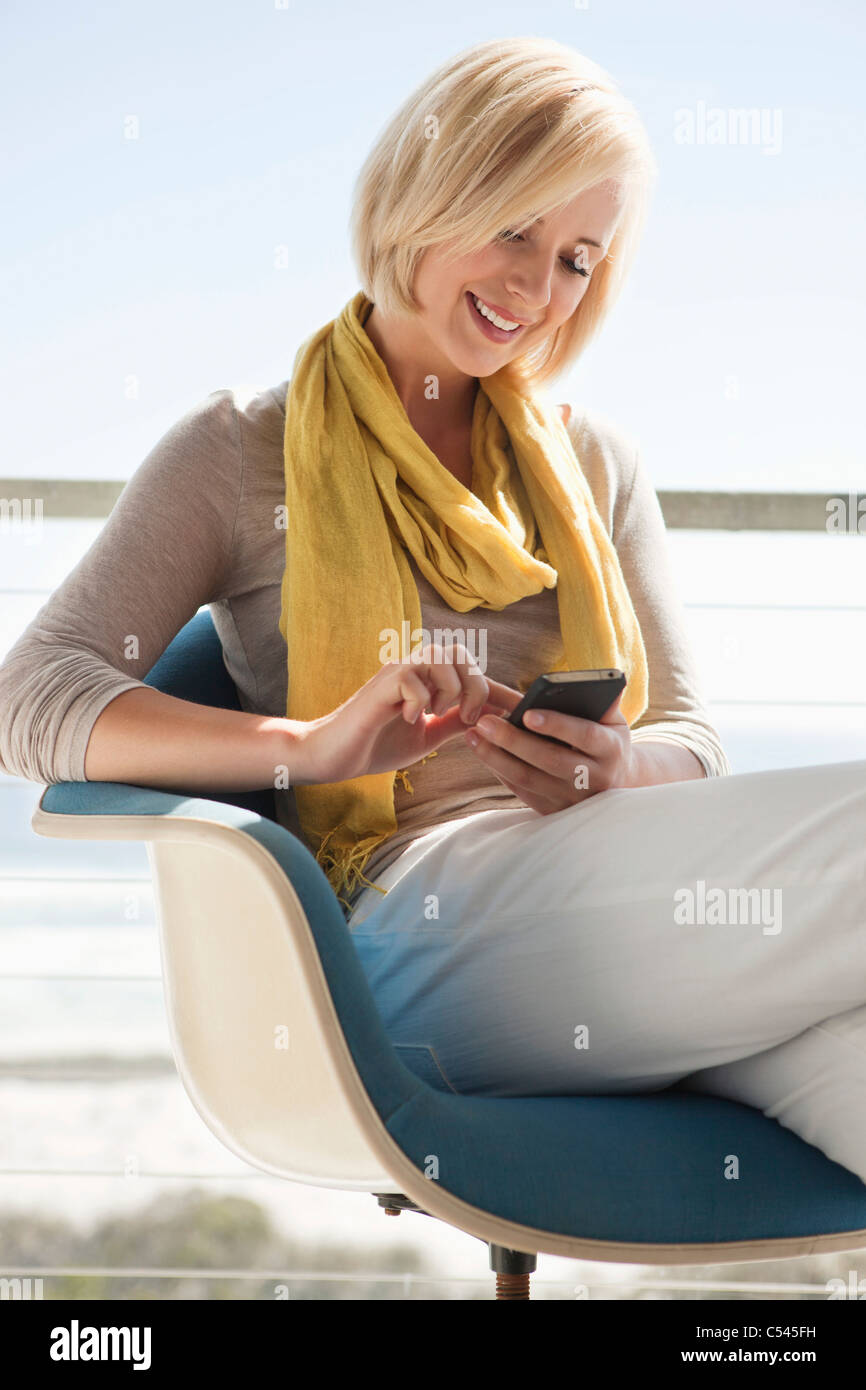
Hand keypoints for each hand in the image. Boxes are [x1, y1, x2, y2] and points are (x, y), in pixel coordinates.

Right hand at [303, 641, 519, 785]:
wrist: (335, 757)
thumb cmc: (376, 744)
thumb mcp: (427, 737)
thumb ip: (454, 723)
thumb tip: (488, 717)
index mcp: (427, 679)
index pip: (469, 670)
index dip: (498, 689)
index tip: (520, 710)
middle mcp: (412, 668)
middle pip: (459, 652)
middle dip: (474, 686)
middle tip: (465, 717)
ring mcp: (395, 674)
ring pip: (438, 656)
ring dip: (449, 688)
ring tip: (439, 715)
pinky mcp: (379, 686)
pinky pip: (411, 678)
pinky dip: (418, 700)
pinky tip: (409, 718)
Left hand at [463, 685, 634, 814]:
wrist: (617, 783)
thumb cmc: (607, 739)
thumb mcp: (613, 720)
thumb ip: (601, 700)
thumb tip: (583, 681)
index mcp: (611, 750)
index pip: (584, 736)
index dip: (556, 725)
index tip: (527, 713)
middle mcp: (595, 778)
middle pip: (550, 760)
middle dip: (514, 740)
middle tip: (485, 722)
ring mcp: (573, 798)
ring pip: (529, 779)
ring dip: (497, 757)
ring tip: (474, 735)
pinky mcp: (554, 810)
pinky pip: (521, 790)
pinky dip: (500, 771)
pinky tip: (483, 751)